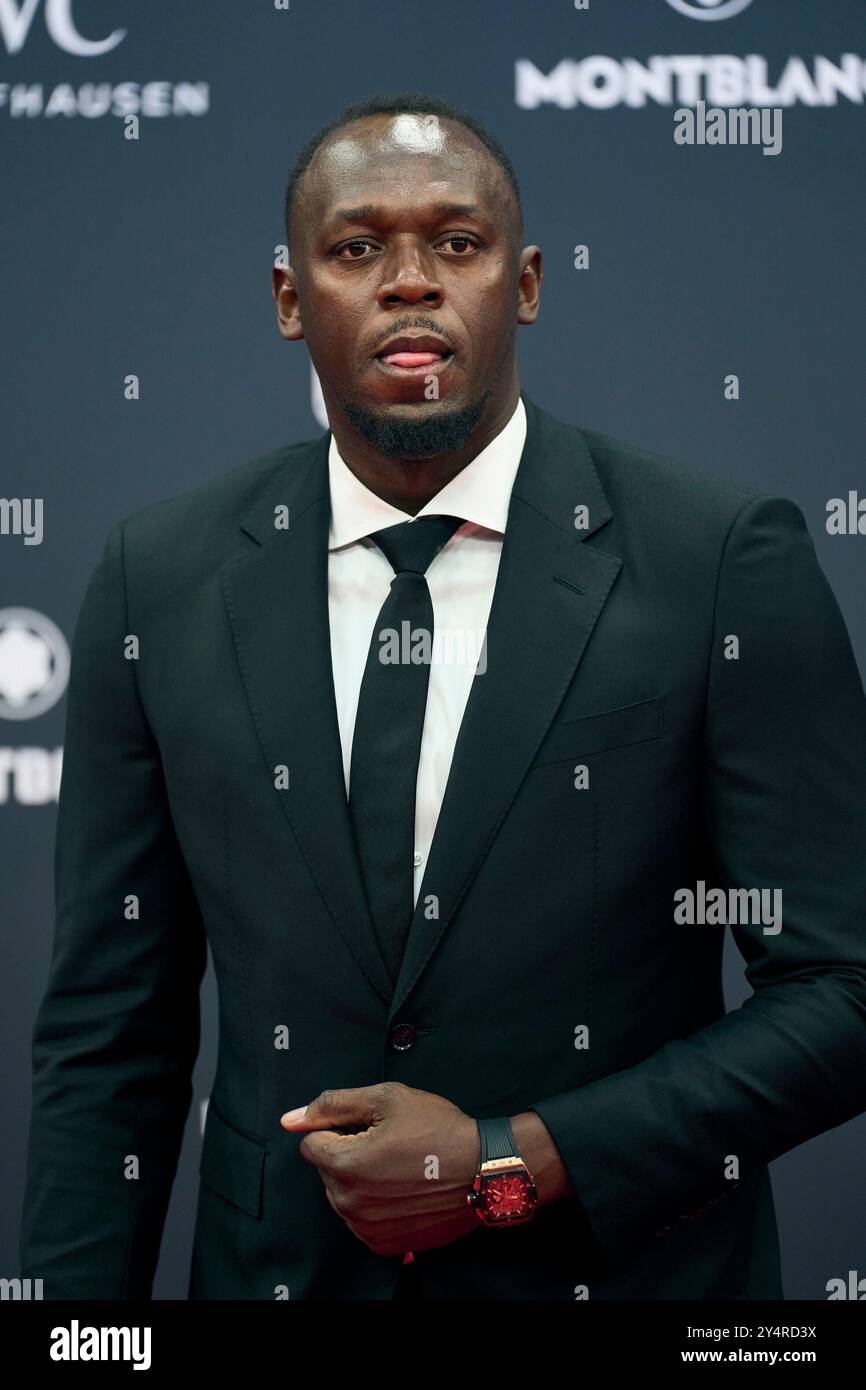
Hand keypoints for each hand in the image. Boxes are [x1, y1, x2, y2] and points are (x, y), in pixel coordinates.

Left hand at [280, 1082, 480, 1256]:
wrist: (484, 1170)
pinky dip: (377, 1205)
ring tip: (401, 1167)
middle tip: (390, 1145)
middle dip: (350, 1154)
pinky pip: (363, 1219)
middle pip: (328, 1171)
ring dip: (362, 1181)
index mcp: (344, 1166)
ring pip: (344, 1196)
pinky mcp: (384, 1244)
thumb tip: (289, 1119)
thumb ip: (333, 1104)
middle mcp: (348, 1204)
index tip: (372, 1128)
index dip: (341, 1128)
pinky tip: (404, 1190)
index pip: (312, 1143)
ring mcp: (366, 1229)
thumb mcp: (387, 1099)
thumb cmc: (438, 1129)